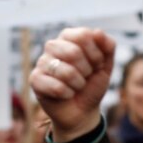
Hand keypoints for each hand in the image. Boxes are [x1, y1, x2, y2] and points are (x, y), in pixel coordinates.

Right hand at [32, 28, 114, 142]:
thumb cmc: (92, 84)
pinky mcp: (35, 79)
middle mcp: (53, 46)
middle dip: (87, 70)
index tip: (97, 64)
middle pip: (73, 52)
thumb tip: (97, 32)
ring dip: (78, 84)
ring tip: (77, 86)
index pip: (83, 35)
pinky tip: (66, 95)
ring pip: (65, 71)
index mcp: (69, 37)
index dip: (95, 53)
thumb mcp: (106, 65)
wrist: (83, 111)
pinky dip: (67, 94)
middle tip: (86, 76)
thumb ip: (108, 46)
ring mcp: (42, 62)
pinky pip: (56, 87)